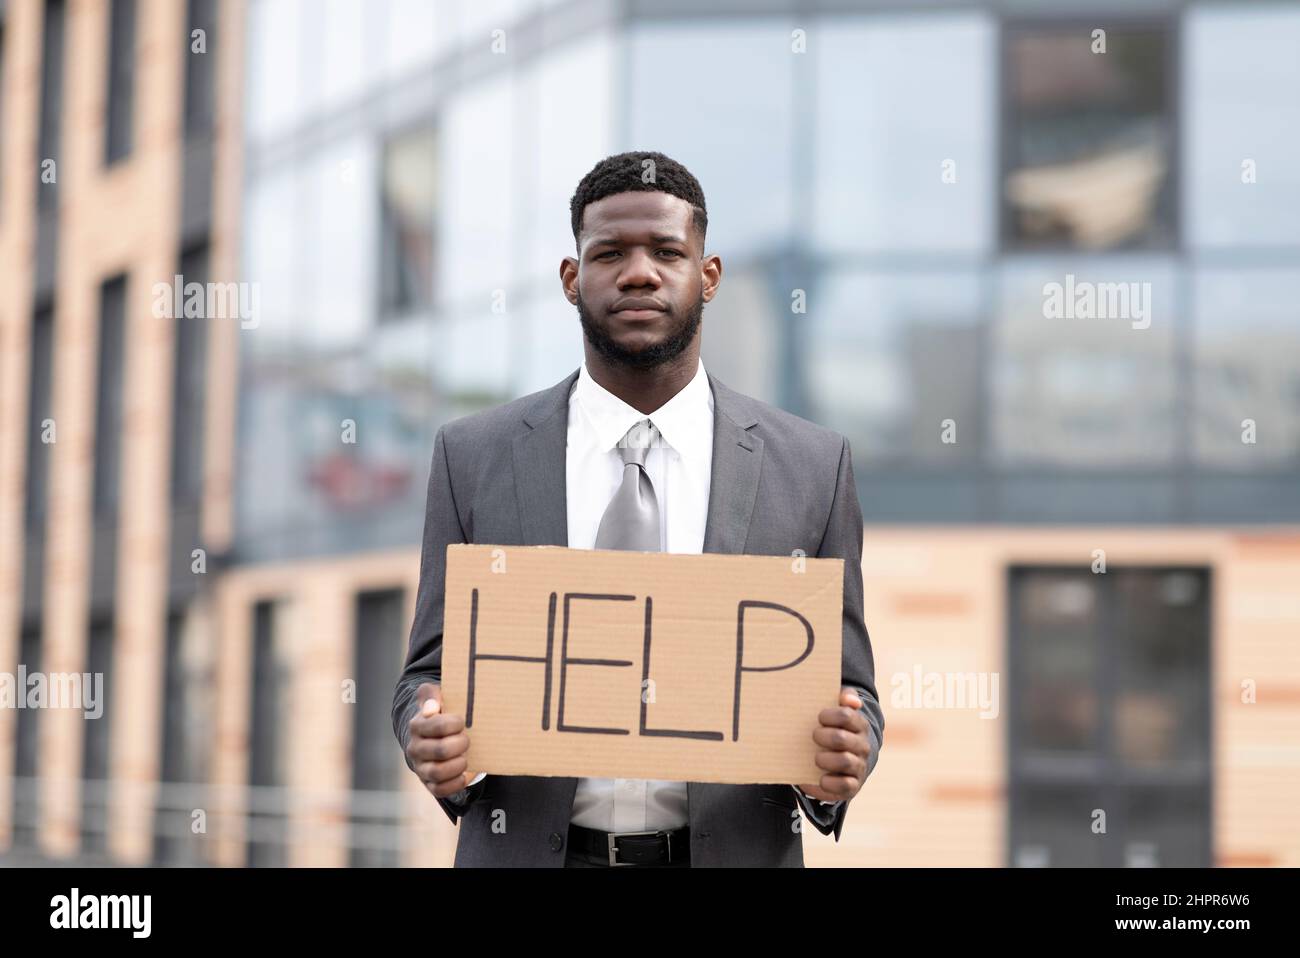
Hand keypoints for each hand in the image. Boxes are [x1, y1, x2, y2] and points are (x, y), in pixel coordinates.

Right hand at [406, 683, 476, 798]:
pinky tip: (464, 774)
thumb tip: (432, 707)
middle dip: (461, 744)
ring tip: (465, 757)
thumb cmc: (439, 714)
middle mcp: (415, 748)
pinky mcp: (428, 783)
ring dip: (458, 765)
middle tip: (467, 740)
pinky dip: (456, 783)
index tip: (462, 722)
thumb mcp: (435, 697)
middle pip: (441, 750)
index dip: (456, 724)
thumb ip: (431, 694)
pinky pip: (440, 790)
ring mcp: (420, 767)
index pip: (437, 725)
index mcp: (417, 725)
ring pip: (438, 772)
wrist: (429, 737)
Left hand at [797, 687, 870, 803]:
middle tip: (814, 736)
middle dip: (823, 737)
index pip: (846, 715)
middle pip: (841, 738)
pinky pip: (844, 786)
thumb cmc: (835, 730)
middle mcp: (862, 746)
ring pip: (844, 761)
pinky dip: (827, 783)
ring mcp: (859, 766)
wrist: (847, 761)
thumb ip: (843, 698)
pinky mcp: (853, 785)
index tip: (819, 717)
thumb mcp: (838, 712)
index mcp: (858, 725)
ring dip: (825, 759)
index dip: (829, 715)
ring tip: (816, 758)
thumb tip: (850, 698)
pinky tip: (817, 779)